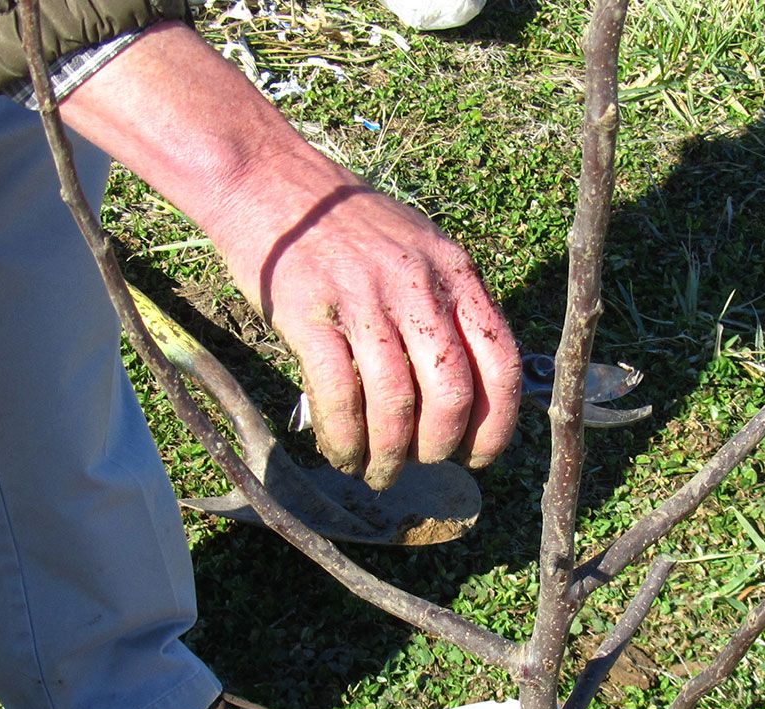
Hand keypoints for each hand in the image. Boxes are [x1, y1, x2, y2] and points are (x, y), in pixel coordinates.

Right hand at [62, 26, 519, 488]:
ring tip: (377, 473)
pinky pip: (340, 396)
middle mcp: (416, 285)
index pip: (498, 359)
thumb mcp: (414, 247)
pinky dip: (345, 438)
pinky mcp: (312, 314)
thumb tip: (463, 387)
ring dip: (388, 454)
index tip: (479, 455)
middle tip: (420, 463)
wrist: (266, 179)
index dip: (496, 422)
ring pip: (395, 402)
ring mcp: (364, 299)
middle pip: (450, 391)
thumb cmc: (342, 225)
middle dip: (438, 446)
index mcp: (452, 270)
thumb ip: (443, 304)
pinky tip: (341, 454)